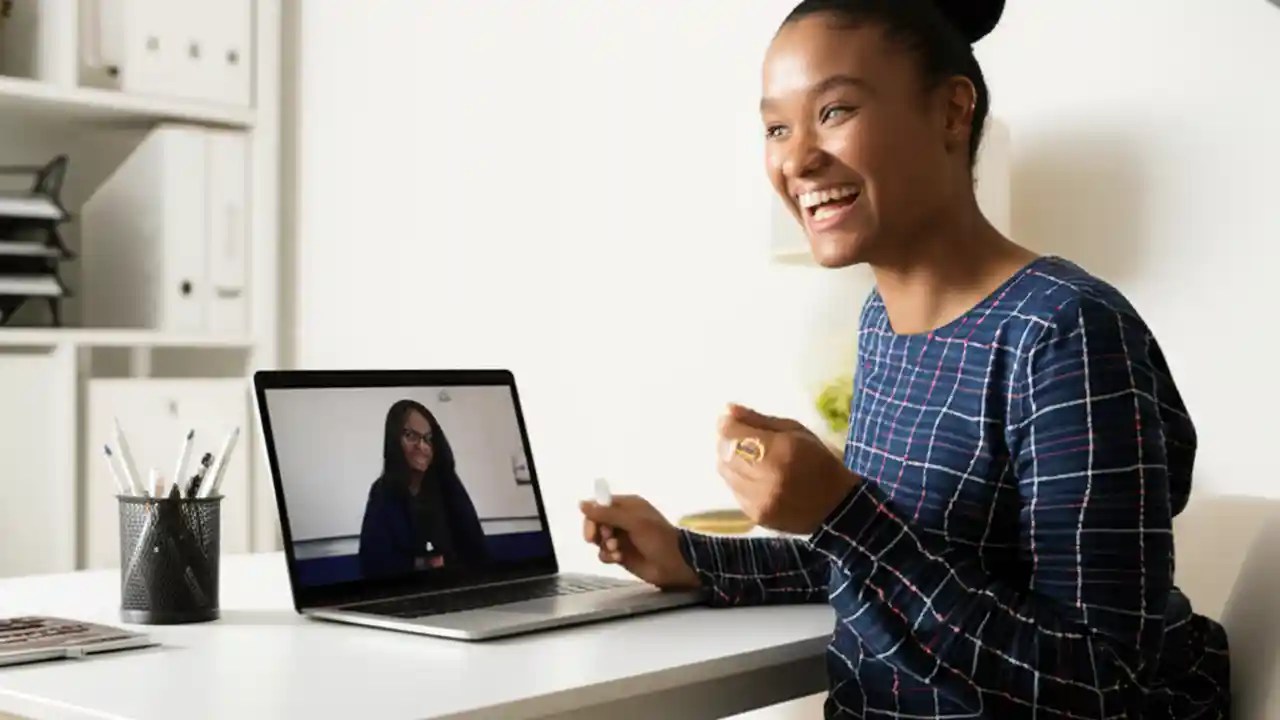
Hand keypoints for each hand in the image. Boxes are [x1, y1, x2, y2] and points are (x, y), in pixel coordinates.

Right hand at [580, 495, 699, 590]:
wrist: (675, 564)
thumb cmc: (659, 538)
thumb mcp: (634, 522)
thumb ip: (607, 514)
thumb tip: (582, 504)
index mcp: (628, 506)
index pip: (600, 505)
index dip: (592, 516)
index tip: (591, 530)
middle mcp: (622, 520)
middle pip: (596, 522)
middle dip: (596, 532)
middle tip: (600, 540)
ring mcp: (621, 538)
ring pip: (599, 539)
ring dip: (604, 545)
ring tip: (617, 550)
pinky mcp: (621, 555)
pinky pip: (604, 554)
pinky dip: (608, 556)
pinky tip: (618, 558)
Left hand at [716, 403, 859, 534]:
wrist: (836, 506)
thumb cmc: (818, 461)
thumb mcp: (795, 431)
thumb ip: (759, 421)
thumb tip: (728, 410)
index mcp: (779, 451)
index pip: (733, 434)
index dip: (727, 425)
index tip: (729, 420)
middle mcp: (765, 477)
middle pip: (724, 453)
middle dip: (728, 442)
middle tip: (739, 439)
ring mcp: (758, 500)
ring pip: (725, 473)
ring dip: (731, 461)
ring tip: (748, 458)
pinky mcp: (755, 515)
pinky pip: (734, 491)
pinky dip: (738, 480)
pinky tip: (755, 477)